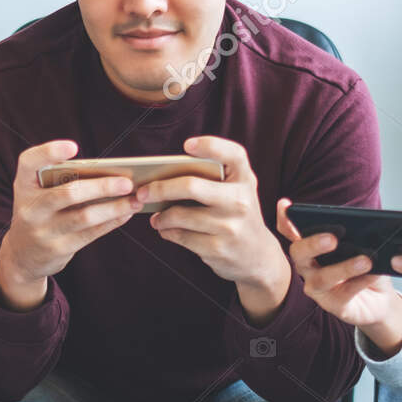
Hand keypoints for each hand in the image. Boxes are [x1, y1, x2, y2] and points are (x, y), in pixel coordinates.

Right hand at [0, 140, 141, 310]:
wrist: (22, 254)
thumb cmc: (39, 211)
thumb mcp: (37, 192)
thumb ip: (59, 179)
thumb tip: (107, 172)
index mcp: (23, 184)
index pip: (29, 162)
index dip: (49, 152)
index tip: (74, 147)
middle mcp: (30, 207)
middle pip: (68, 193)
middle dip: (102, 187)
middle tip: (127, 182)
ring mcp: (43, 231)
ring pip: (84, 216)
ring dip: (114, 207)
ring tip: (135, 199)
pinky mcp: (57, 249)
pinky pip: (90, 234)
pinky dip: (111, 221)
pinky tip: (126, 213)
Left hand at [141, 137, 289, 317]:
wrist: (258, 256)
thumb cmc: (238, 214)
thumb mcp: (238, 191)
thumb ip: (214, 177)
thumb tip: (164, 176)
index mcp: (245, 179)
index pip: (233, 154)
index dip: (210, 146)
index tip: (187, 146)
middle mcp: (241, 200)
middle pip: (191, 186)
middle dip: (160, 188)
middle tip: (143, 191)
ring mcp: (230, 226)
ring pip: (180, 215)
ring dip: (160, 216)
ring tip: (155, 216)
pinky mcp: (218, 248)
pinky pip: (181, 236)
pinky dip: (168, 232)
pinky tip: (165, 229)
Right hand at [275, 198, 401, 356]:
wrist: (380, 299)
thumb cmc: (366, 266)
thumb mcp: (363, 245)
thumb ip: (357, 234)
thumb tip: (361, 226)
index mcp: (311, 247)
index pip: (290, 231)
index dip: (285, 219)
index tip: (285, 205)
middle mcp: (307, 267)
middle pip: (299, 253)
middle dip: (312, 244)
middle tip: (333, 238)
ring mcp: (317, 288)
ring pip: (321, 278)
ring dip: (343, 268)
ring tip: (365, 260)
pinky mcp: (333, 304)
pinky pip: (343, 294)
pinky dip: (359, 283)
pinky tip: (372, 274)